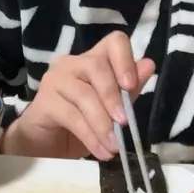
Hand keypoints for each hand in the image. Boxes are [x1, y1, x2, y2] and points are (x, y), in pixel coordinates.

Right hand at [2, 32, 154, 159]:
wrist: (45, 146)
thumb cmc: (80, 125)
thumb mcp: (110, 111)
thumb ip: (128, 91)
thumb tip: (149, 65)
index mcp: (94, 60)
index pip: (114, 42)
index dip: (125, 60)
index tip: (130, 86)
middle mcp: (73, 63)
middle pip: (97, 66)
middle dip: (113, 96)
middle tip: (124, 123)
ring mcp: (56, 80)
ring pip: (84, 95)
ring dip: (103, 124)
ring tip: (114, 146)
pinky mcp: (44, 101)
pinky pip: (72, 116)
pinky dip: (90, 136)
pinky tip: (101, 151)